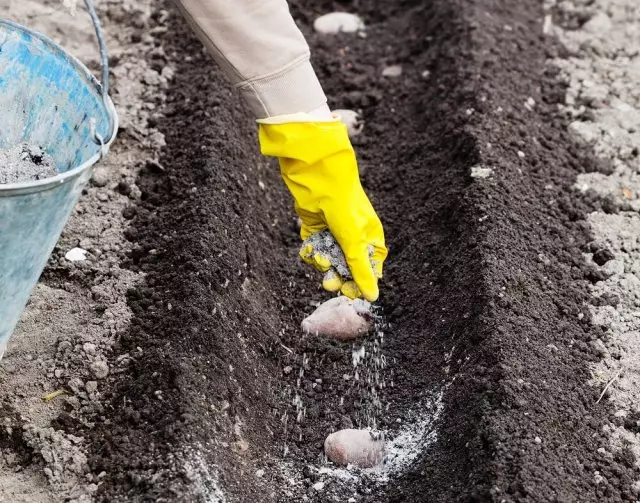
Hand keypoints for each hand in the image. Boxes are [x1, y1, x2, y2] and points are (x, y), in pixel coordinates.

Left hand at [258, 116, 386, 300]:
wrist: (319, 180)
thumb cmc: (344, 208)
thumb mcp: (355, 243)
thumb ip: (362, 272)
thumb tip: (373, 298)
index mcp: (371, 239)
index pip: (369, 270)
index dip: (360, 283)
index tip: (349, 292)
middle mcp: (353, 237)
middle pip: (347, 269)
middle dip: (338, 276)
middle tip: (329, 282)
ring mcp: (333, 234)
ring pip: (328, 261)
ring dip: (322, 263)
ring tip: (319, 257)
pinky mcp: (315, 230)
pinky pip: (314, 251)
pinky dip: (311, 252)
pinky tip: (310, 247)